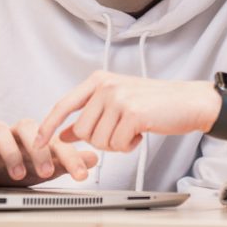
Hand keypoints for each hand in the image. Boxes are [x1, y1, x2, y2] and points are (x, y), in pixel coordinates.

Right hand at [0, 118, 98, 186]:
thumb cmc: (14, 164)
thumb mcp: (43, 167)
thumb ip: (65, 162)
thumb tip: (94, 158)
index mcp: (36, 137)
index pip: (56, 141)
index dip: (70, 156)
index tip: (81, 174)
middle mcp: (15, 133)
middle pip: (28, 127)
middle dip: (39, 150)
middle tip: (46, 173)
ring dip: (10, 152)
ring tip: (18, 174)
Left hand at [34, 71, 221, 151]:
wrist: (188, 101)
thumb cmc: (154, 103)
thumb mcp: (117, 103)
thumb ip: (90, 114)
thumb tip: (62, 133)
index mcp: (99, 80)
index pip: (64, 105)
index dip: (48, 125)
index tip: (37, 142)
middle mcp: (106, 86)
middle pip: (81, 131)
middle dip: (99, 140)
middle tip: (120, 131)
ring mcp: (119, 98)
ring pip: (98, 141)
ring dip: (115, 143)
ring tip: (133, 128)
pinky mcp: (132, 113)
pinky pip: (117, 145)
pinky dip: (129, 145)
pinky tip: (142, 131)